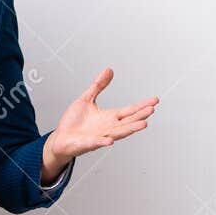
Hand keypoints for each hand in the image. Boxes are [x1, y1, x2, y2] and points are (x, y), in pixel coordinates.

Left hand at [42, 68, 158, 180]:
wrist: (61, 139)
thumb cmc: (73, 122)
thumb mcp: (86, 99)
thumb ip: (98, 86)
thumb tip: (109, 70)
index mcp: (109, 117)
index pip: (129, 111)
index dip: (141, 105)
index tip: (154, 101)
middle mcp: (108, 128)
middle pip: (128, 122)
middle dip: (140, 116)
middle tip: (151, 109)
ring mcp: (99, 137)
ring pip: (118, 133)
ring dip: (130, 129)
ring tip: (143, 125)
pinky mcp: (87, 144)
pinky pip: (96, 143)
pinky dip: (103, 142)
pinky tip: (110, 140)